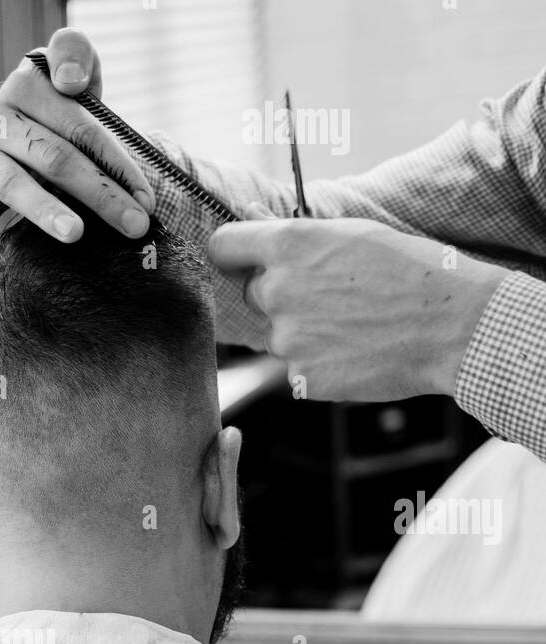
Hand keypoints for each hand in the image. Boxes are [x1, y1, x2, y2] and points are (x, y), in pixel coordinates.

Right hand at [0, 27, 152, 242]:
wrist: (34, 136)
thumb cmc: (63, 116)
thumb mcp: (80, 80)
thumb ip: (78, 55)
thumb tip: (67, 81)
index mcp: (29, 83)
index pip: (82, 128)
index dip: (118, 163)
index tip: (146, 196)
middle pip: (57, 158)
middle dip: (101, 194)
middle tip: (135, 226)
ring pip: (17, 183)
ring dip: (47, 211)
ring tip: (76, 235)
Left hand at [208, 208, 505, 399]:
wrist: (451, 326)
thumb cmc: (414, 271)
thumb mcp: (354, 234)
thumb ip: (302, 242)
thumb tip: (264, 242)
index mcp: (289, 245)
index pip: (223, 246)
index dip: (232, 254)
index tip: (239, 261)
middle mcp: (277, 290)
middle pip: (253, 293)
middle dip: (281, 294)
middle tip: (332, 296)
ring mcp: (287, 339)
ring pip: (278, 334)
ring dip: (304, 331)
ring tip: (355, 325)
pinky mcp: (300, 377)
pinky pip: (298, 367)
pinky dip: (321, 362)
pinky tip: (357, 352)